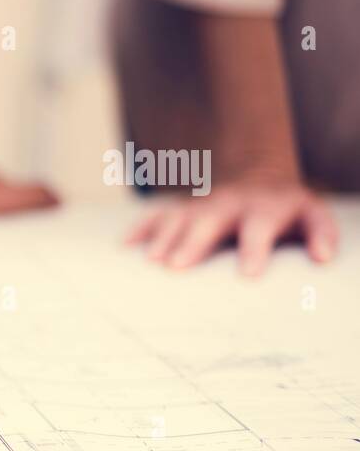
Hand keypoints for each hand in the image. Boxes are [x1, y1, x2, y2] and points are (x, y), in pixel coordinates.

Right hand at [126, 178, 337, 275]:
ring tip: (152, 260)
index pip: (260, 228)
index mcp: (263, 208)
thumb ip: (321, 233)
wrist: (257, 174)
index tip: (248, 275)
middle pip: (208, 222)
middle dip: (192, 243)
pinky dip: (141, 228)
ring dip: (164, 238)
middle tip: (176, 266)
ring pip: (180, 218)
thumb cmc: (285, 208)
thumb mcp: (311, 214)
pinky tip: (125, 246)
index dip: (255, 250)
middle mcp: (228, 204)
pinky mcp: (182, 208)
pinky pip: (157, 215)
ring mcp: (201, 204)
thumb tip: (323, 259)